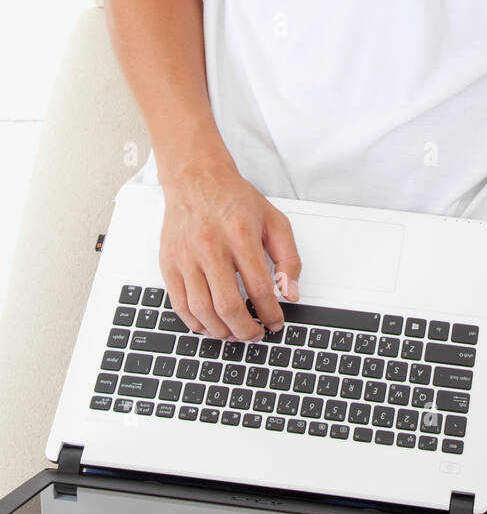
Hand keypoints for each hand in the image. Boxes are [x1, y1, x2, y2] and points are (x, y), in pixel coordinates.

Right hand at [158, 153, 301, 340]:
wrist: (196, 178)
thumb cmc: (234, 199)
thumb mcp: (274, 221)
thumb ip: (288, 258)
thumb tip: (290, 294)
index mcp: (240, 235)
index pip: (259, 288)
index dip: (270, 313)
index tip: (275, 323)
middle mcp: (211, 247)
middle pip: (228, 305)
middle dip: (246, 330)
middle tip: (255, 335)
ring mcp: (186, 257)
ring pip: (201, 311)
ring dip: (221, 332)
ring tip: (235, 333)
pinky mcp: (169, 263)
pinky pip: (179, 305)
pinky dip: (195, 323)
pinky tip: (210, 324)